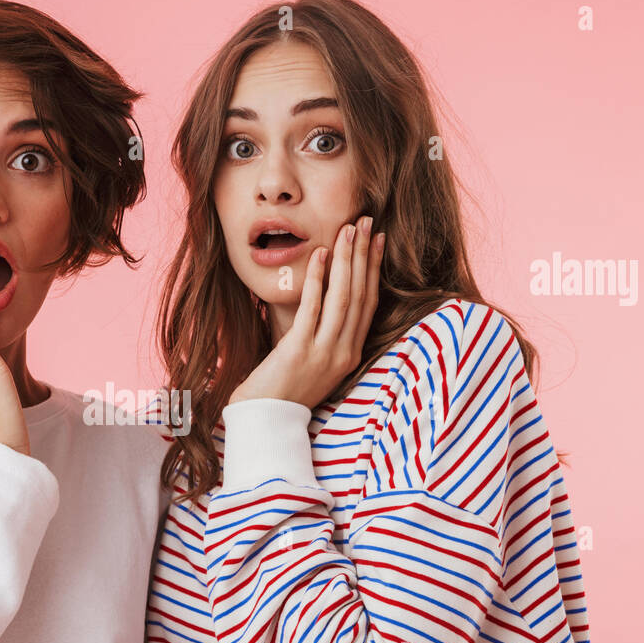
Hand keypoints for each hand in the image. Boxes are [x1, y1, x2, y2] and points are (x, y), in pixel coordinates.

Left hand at [229, 216, 382, 409]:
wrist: (265, 420)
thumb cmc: (283, 389)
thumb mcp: (313, 361)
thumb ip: (323, 335)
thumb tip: (322, 298)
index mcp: (350, 354)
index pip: (369, 304)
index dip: (374, 270)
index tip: (378, 241)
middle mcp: (343, 353)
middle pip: (360, 295)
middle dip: (364, 255)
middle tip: (368, 222)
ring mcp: (324, 353)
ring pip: (342, 298)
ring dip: (346, 260)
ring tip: (348, 230)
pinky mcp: (300, 351)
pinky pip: (312, 308)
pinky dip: (317, 279)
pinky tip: (319, 255)